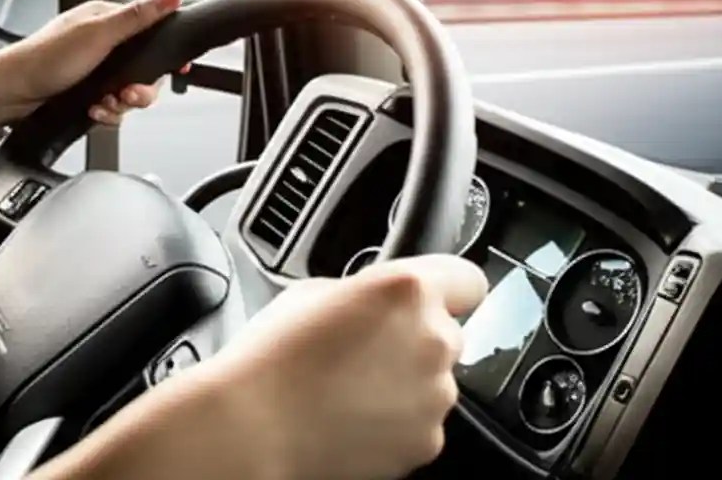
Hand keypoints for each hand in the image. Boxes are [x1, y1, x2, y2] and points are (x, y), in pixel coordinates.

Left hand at [0, 0, 184, 124]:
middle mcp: (103, 44)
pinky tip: (94, 110)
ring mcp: (96, 70)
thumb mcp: (98, 34)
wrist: (12, 94)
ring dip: (121, 104)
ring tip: (106, 104)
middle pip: (144, 70)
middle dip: (140, 88)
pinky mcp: (88, 93)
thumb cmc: (45, 58)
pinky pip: (112, 107)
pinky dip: (107, 112)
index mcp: (107, 20)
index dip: (165, 53)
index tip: (178, 68)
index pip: (152, 32)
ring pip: (129, 92)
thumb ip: (138, 17)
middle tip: (129, 94)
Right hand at [205, 255, 487, 478]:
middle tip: (363, 350)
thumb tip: (378, 305)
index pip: (467, 280)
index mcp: (407, 290)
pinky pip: (421, 422)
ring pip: (434, 380)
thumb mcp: (313, 293)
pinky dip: (396, 422)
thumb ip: (366, 292)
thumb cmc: (271, 358)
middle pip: (446, 333)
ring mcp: (435, 396)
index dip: (447, 290)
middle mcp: (433, 340)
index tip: (431, 300)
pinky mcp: (427, 440)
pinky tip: (351, 417)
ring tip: (348, 388)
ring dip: (405, 381)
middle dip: (413, 339)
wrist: (254, 429)